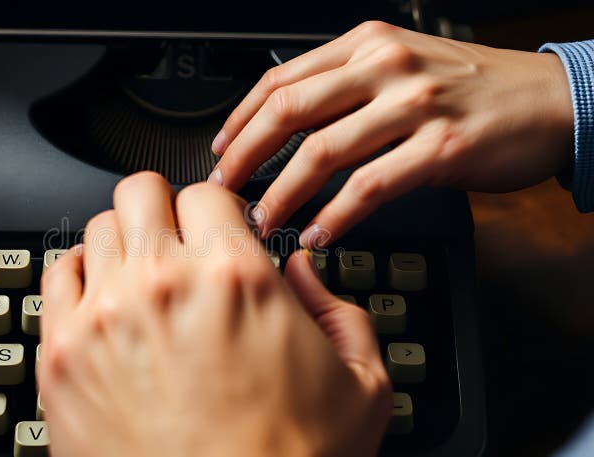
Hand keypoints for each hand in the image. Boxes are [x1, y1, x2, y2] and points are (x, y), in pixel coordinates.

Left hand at [39, 172, 390, 456]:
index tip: (216, 229)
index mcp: (235, 278)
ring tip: (140, 275)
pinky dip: (78, 275)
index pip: (208, 191)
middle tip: (175, 240)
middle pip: (141, 191)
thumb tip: (303, 272)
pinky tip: (101, 299)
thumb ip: (338, 309)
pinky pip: (55, 277)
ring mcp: (102, 316)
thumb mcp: (361, 386)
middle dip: (163, 209)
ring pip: (97, 228)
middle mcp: (162, 283)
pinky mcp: (60, 356)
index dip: (217, 209)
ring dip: (121, 242)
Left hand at [209, 21, 573, 247]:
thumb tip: (286, 130)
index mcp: (367, 46)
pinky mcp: (442, 148)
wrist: (550, 100)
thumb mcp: (402, 68)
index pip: (281, 80)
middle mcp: (385, 67)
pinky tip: (320, 234)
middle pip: (289, 111)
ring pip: (322, 151)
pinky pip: (370, 187)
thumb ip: (347, 90)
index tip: (222, 150)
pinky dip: (336, 216)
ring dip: (283, 194)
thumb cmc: (472, 89)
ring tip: (264, 221)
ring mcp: (414, 106)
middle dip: (246, 156)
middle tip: (226, 190)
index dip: (241, 119)